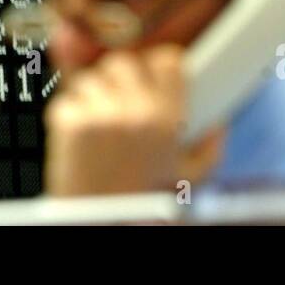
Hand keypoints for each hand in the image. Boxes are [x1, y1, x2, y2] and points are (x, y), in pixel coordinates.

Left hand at [43, 45, 224, 196]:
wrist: (98, 224)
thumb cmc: (141, 205)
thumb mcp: (187, 181)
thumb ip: (209, 150)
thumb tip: (218, 125)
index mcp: (167, 119)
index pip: (167, 60)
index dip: (160, 67)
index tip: (155, 76)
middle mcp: (135, 110)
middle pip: (126, 62)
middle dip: (122, 80)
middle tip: (122, 104)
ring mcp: (99, 113)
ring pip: (92, 77)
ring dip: (93, 95)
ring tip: (99, 125)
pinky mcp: (70, 120)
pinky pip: (67, 98)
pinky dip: (70, 114)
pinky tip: (81, 138)